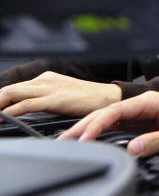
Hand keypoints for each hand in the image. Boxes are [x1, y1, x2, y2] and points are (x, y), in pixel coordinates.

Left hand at [0, 71, 120, 117]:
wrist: (110, 98)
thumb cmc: (88, 100)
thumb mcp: (61, 96)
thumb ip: (43, 100)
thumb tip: (24, 111)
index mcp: (45, 78)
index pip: (13, 87)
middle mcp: (45, 79)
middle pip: (8, 89)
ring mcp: (50, 87)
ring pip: (13, 93)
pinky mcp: (57, 98)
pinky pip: (27, 104)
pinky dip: (11, 112)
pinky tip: (3, 117)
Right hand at [58, 91, 158, 156]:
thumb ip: (156, 141)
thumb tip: (133, 148)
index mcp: (149, 101)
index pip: (117, 110)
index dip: (98, 124)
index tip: (86, 137)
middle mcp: (141, 104)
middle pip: (106, 112)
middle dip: (84, 125)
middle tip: (65, 140)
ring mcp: (138, 112)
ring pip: (107, 119)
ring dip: (88, 129)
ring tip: (69, 141)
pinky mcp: (138, 121)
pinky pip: (114, 126)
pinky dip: (99, 132)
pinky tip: (87, 140)